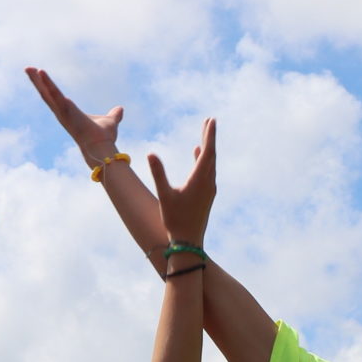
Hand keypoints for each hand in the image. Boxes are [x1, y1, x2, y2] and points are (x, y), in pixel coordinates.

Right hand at [25, 66, 125, 166]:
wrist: (102, 147)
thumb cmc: (103, 137)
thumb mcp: (110, 121)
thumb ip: (114, 115)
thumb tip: (120, 110)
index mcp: (69, 113)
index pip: (55, 97)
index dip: (47, 87)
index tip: (40, 76)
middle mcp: (61, 112)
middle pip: (45, 94)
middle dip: (36, 81)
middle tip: (28, 68)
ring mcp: (62, 112)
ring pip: (46, 93)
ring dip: (37, 80)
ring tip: (28, 68)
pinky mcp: (65, 110)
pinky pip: (54, 94)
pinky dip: (47, 83)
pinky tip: (41, 72)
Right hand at [148, 118, 216, 249]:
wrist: (189, 241)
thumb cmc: (175, 220)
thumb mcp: (164, 195)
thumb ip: (158, 173)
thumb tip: (150, 153)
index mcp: (200, 180)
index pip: (207, 152)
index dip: (209, 135)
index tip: (211, 121)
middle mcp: (208, 183)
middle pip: (211, 154)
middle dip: (209, 137)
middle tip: (209, 120)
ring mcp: (209, 189)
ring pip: (210, 163)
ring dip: (207, 147)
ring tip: (204, 133)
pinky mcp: (207, 194)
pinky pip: (207, 171)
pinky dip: (203, 159)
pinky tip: (197, 153)